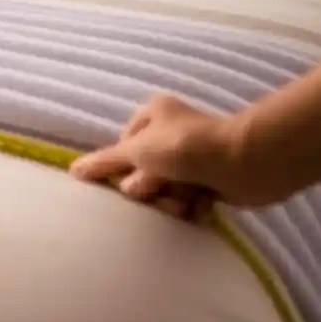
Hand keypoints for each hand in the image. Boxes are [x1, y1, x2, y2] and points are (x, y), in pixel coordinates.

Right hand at [70, 95, 272, 213]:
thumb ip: (105, 162)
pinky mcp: (211, 181)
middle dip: (151, 188)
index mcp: (151, 115)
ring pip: (164, 191)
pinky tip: (202, 204)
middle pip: (141, 174)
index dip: (125, 168)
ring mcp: (192, 159)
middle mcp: (170, 133)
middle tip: (163, 186)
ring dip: (172, 200)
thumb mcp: (136, 150)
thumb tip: (72, 170)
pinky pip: (187, 201)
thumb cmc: (186, 148)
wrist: (247, 163)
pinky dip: (192, 206)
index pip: (121, 151)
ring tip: (188, 197)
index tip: (136, 172)